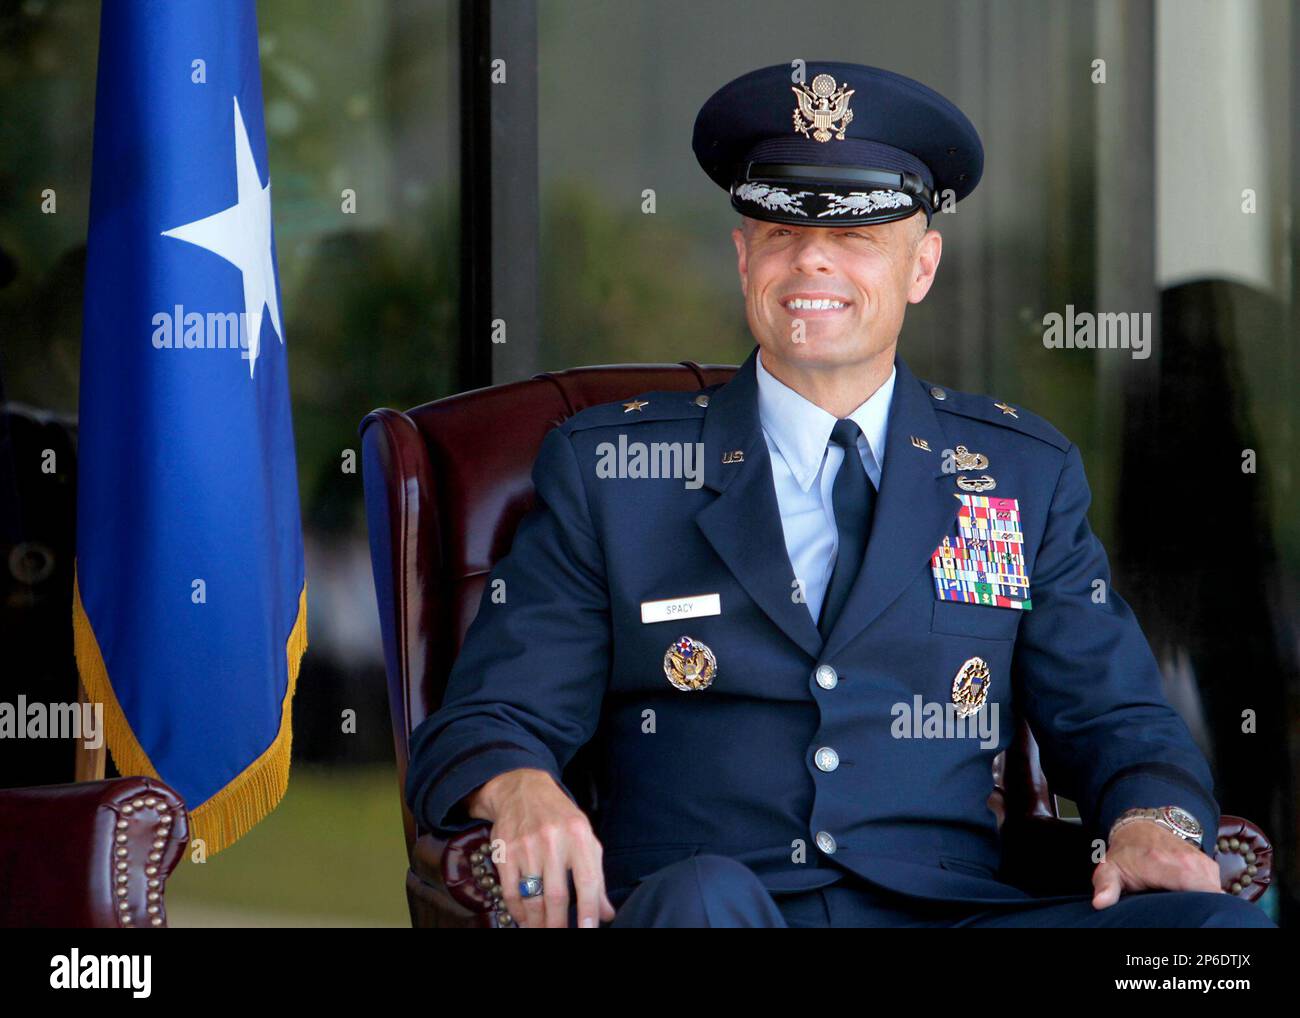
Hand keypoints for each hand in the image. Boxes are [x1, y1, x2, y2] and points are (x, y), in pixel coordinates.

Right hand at [465, 768, 616, 927]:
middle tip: (560, 937)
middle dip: (559, 925)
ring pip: (532, 898)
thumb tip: (605, 913)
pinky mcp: (505, 852)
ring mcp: (526, 846)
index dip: (589, 910)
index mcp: (578, 836)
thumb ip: (596, 876)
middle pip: (556, 896)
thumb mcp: (585, 838)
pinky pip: (511, 892)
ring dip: (537, 923)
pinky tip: (524, 919)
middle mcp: (552, 840)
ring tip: (542, 932)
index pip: (587, 881)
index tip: (589, 931)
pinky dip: (518, 911)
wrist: (522, 790)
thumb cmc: (561, 818)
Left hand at [1091, 819, 1220, 908]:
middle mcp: (1187, 861)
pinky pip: (1216, 888)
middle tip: (1186, 918)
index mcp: (1163, 864)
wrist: (1140, 827)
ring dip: (1205, 903)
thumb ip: (1106, 886)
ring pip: (1215, 894)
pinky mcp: (1209, 866)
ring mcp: (1201, 862)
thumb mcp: (1110, 868)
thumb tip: (1100, 902)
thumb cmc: (1126, 853)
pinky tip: (1191, 899)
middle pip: (1210, 896)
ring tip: (1186, 909)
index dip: (1200, 907)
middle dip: (1203, 910)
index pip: (1197, 890)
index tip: (1190, 918)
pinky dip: (1208, 896)